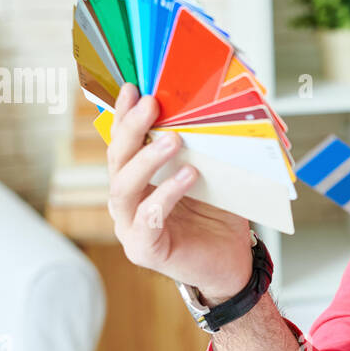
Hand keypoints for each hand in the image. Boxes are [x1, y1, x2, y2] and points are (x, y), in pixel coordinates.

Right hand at [106, 82, 251, 302]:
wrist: (232, 262)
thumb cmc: (218, 217)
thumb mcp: (210, 174)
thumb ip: (199, 148)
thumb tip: (206, 106)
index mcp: (137, 181)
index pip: (123, 144)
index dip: (123, 115)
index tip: (132, 88)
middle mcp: (127, 202)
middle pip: (117, 161)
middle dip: (131, 129)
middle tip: (151, 104)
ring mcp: (130, 227)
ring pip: (123, 188)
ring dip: (146, 160)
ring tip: (173, 140)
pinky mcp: (144, 250)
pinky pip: (147, 219)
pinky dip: (165, 195)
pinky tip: (187, 176)